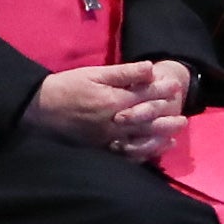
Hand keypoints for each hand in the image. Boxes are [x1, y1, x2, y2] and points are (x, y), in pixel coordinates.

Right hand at [26, 63, 183, 161]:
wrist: (39, 109)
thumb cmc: (66, 87)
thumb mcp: (93, 73)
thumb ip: (123, 73)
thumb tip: (150, 68)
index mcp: (114, 100)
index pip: (145, 95)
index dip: (162, 91)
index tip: (176, 88)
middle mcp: (115, 122)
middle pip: (148, 121)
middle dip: (166, 118)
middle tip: (183, 119)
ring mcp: (108, 138)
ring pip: (140, 140)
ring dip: (158, 139)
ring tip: (173, 137)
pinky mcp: (100, 149)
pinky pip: (125, 155)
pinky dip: (140, 154)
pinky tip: (150, 152)